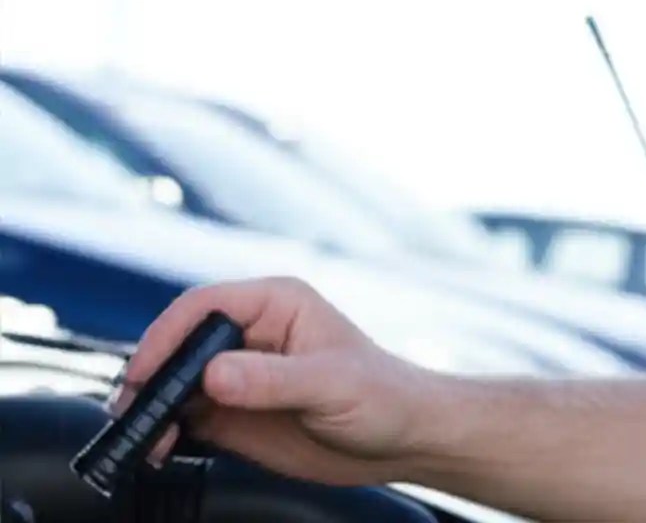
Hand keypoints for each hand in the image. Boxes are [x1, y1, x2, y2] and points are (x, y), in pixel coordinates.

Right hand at [118, 277, 437, 485]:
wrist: (404, 438)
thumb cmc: (385, 395)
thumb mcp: (332, 384)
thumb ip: (272, 379)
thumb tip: (215, 375)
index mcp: (276, 304)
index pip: (203, 306)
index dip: (167, 335)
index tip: (146, 371)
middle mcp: (251, 333)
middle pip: (180, 343)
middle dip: (151, 374)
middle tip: (134, 409)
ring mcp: (239, 374)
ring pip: (176, 383)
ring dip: (153, 408)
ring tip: (145, 438)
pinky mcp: (235, 412)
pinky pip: (186, 418)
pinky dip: (167, 433)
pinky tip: (163, 450)